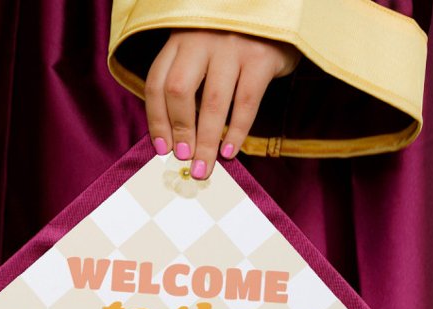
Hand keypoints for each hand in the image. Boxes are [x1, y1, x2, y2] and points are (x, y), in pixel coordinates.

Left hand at [145, 29, 300, 179]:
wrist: (276, 18)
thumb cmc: (234, 44)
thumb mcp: (203, 51)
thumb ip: (189, 80)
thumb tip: (179, 136)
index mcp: (179, 39)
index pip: (157, 82)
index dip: (156, 120)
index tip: (162, 148)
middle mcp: (201, 40)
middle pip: (179, 91)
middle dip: (180, 131)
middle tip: (183, 158)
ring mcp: (231, 47)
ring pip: (213, 102)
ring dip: (206, 141)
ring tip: (204, 166)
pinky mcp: (260, 57)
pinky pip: (245, 103)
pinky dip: (236, 132)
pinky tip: (230, 151)